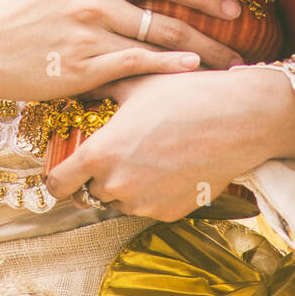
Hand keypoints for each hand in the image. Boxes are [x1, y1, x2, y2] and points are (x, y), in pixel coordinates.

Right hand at [0, 0, 242, 104]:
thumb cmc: (18, 11)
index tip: (230, 7)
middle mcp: (94, 0)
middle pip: (168, 13)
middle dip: (212, 29)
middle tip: (241, 44)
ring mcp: (89, 35)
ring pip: (156, 42)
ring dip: (198, 55)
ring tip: (224, 69)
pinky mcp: (81, 68)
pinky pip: (133, 66)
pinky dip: (165, 67)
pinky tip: (188, 71)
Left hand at [44, 68, 274, 220]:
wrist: (238, 119)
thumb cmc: (183, 94)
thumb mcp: (134, 82)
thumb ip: (99, 88)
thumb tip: (79, 84)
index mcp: (102, 153)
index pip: (58, 184)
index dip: (56, 177)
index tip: (62, 168)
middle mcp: (119, 186)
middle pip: (89, 191)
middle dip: (96, 174)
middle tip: (113, 149)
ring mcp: (146, 203)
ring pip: (119, 200)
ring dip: (123, 184)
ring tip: (144, 152)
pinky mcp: (172, 213)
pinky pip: (147, 206)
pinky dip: (150, 191)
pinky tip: (166, 163)